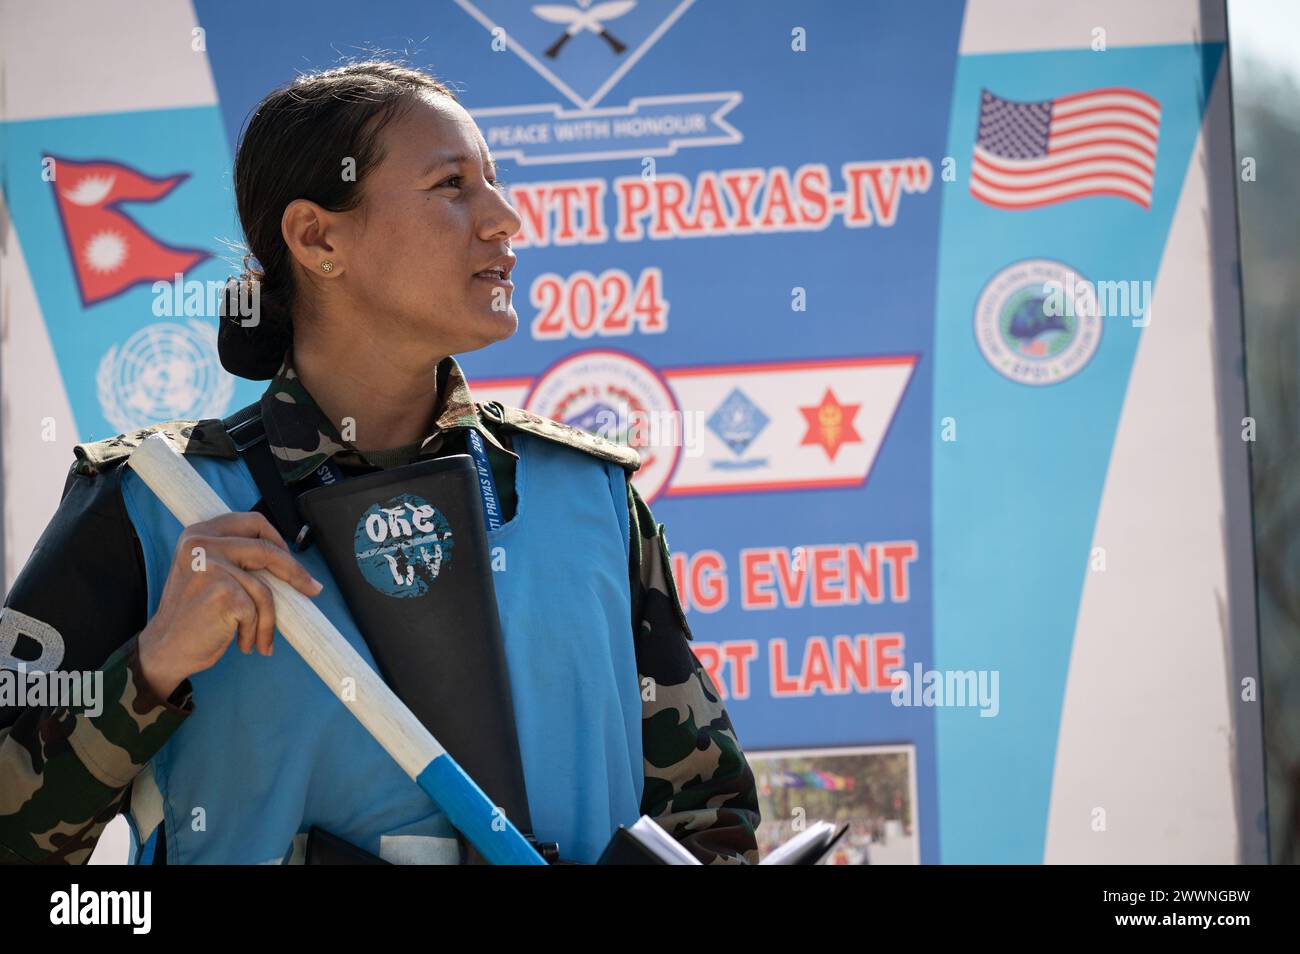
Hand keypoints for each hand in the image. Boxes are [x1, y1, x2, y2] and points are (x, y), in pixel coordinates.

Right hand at [137, 511, 322, 698]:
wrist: (165, 649)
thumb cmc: (192, 615)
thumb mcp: (207, 571)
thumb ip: (235, 556)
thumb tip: (286, 558)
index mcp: (199, 533)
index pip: (252, 522)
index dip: (277, 539)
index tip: (290, 559)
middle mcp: (201, 544)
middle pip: (267, 550)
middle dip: (295, 572)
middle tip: (312, 589)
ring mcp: (211, 567)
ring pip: (264, 589)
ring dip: (268, 620)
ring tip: (260, 639)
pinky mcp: (223, 593)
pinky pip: (257, 611)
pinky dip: (256, 631)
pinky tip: (244, 644)